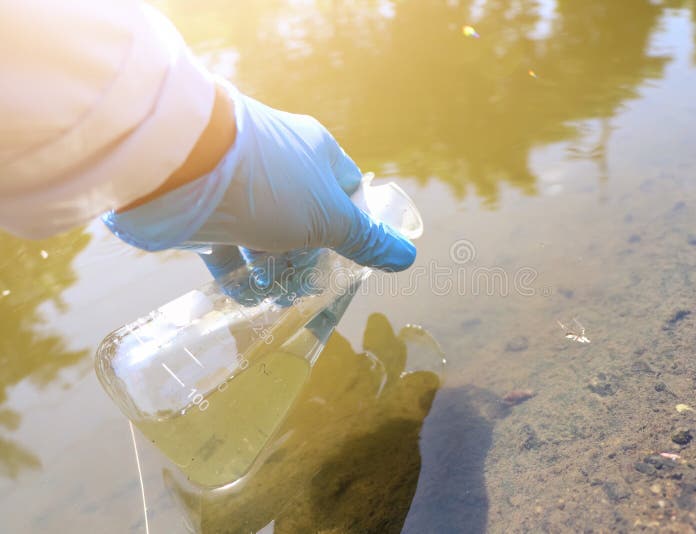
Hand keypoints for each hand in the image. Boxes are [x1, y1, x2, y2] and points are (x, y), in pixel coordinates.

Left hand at [102, 82, 415, 280]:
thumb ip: (366, 240)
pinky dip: (236, 270)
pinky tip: (239, 293)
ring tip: (268, 297)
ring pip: (266, 235)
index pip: (348, 193)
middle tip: (300, 291)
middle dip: (306, 261)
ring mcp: (242, 185)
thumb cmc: (269, 187)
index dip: (352, 231)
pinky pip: (229, 241)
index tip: (345, 263)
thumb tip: (408, 257)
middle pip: (306, 222)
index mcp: (317, 155)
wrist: (180, 166)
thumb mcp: (329, 219)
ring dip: (271, 271)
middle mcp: (281, 165)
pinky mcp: (207, 205)